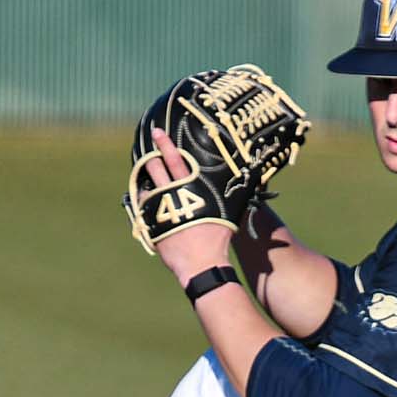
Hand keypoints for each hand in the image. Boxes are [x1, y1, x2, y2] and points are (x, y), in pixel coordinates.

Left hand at [144, 127, 235, 285]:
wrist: (200, 264)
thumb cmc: (217, 238)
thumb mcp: (229, 211)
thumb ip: (236, 192)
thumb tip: (254, 174)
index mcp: (189, 189)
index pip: (175, 160)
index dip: (165, 144)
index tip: (157, 133)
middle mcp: (170, 195)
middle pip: (155, 169)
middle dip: (150, 158)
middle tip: (148, 151)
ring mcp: (157, 209)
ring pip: (146, 186)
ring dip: (146, 180)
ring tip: (146, 176)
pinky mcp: (150, 224)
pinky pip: (142, 206)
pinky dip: (144, 200)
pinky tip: (147, 199)